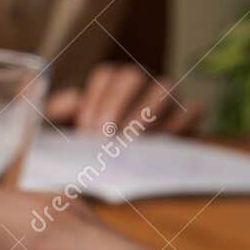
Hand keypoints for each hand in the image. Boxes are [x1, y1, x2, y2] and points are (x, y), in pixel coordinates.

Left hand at [46, 62, 199, 135]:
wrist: (121, 175)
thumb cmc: (88, 149)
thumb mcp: (64, 131)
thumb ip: (58, 113)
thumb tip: (73, 99)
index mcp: (112, 84)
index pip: (107, 74)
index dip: (95, 99)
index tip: (86, 128)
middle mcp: (142, 85)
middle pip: (132, 76)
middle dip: (116, 105)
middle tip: (103, 137)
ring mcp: (168, 99)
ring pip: (164, 89)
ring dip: (144, 115)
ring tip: (128, 143)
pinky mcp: (189, 119)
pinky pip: (192, 111)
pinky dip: (178, 125)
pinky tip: (158, 145)